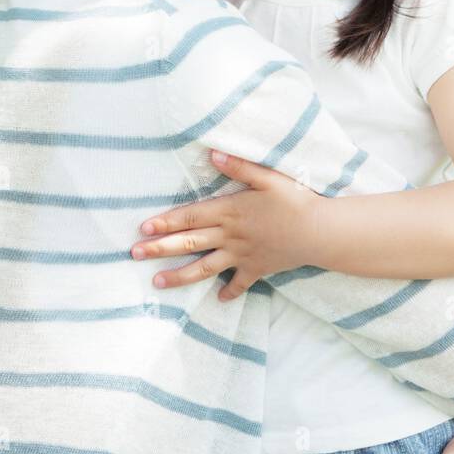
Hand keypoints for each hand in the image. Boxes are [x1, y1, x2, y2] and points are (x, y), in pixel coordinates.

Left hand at [130, 151, 324, 300]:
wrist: (319, 232)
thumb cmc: (295, 201)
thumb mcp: (269, 178)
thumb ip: (239, 167)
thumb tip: (213, 154)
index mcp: (230, 211)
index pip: (190, 217)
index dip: (165, 221)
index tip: (143, 228)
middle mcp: (230, 235)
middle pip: (189, 242)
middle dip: (160, 248)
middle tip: (134, 254)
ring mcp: (242, 255)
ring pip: (204, 267)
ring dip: (179, 275)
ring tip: (157, 282)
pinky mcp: (257, 269)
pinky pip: (239, 283)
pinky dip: (228, 291)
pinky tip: (218, 298)